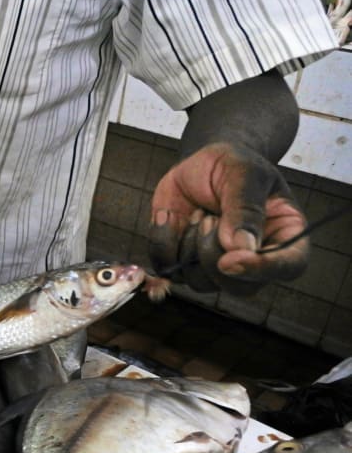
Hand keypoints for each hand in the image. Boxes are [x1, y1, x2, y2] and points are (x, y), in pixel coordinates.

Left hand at [148, 142, 307, 295]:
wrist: (200, 165)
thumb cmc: (232, 165)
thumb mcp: (244, 173)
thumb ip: (245, 207)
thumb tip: (239, 247)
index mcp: (284, 235)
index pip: (289, 266)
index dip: (263, 269)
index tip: (231, 259)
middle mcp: (254, 259)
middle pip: (239, 287)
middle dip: (213, 254)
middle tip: (209, 216)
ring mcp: (217, 267)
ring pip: (200, 282)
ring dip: (189, 244)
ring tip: (198, 212)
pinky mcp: (184, 263)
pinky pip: (167, 268)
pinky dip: (163, 240)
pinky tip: (169, 216)